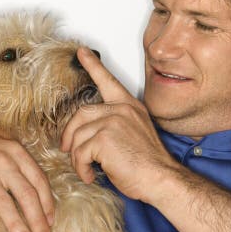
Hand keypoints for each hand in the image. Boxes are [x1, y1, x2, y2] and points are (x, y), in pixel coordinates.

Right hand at [0, 123, 54, 231]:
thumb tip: (38, 181)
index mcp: (16, 152)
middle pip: (27, 195)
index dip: (47, 203)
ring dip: (16, 225)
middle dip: (38, 220)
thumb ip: (20, 156)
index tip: (51, 221)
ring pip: (4, 203)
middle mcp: (4, 162)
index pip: (39, 180)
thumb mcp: (3, 139)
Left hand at [60, 47, 178, 202]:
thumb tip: (87, 132)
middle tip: (68, 149)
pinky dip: (81, 167)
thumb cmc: (148, 165)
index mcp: (129, 107)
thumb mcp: (133, 135)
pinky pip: (80, 152)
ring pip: (77, 137)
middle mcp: (121, 109)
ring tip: (88, 169)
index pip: (108, 80)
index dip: (92, 65)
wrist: (162, 179)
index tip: (81, 52)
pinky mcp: (104, 138)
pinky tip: (91, 175)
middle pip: (80, 114)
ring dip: (78, 158)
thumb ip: (114, 126)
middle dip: (70, 134)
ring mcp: (112, 121)